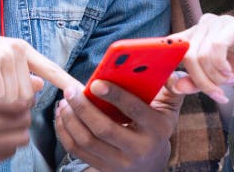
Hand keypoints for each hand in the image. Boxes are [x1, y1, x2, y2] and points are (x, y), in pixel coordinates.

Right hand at [0, 33, 78, 100]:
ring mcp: (4, 53)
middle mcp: (16, 48)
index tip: (84, 91)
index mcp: (20, 49)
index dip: (67, 81)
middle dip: (7, 103)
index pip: (50, 67)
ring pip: (13, 99)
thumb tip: (40, 84)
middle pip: (27, 96)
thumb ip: (18, 74)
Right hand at [0, 83, 34, 169]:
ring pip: (21, 138)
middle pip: (22, 120)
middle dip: (26, 115)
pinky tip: (0, 136)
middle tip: (22, 111)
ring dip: (21, 131)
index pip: (16, 101)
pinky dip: (9, 144)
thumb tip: (34, 82)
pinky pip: (9, 152)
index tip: (24, 98)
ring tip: (13, 124)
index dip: (26, 99)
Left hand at [55, 78, 182, 170]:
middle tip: (70, 90)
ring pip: (86, 141)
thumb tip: (169, 71)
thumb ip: (171, 88)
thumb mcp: (168, 108)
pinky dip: (64, 132)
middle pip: (103, 128)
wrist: (152, 164)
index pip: (133, 110)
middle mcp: (139, 149)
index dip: (114, 95)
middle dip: (82, 107)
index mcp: (156, 129)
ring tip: (64, 101)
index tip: (95, 83)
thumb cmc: (156, 126)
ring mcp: (120, 162)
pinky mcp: (104, 169)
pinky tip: (62, 115)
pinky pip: (77, 151)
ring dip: (69, 119)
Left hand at [169, 13, 233, 102]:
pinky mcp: (230, 24)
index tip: (177, 89)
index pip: (169, 49)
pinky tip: (232, 73)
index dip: (167, 68)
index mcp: (194, 37)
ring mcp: (214, 23)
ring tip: (229, 81)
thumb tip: (175, 87)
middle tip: (218, 94)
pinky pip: (215, 47)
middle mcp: (200, 27)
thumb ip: (196, 82)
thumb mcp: (218, 81)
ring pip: (199, 55)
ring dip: (213, 76)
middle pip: (185, 57)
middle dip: (200, 81)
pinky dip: (221, 66)